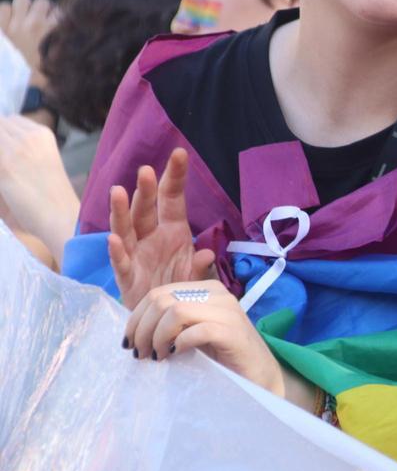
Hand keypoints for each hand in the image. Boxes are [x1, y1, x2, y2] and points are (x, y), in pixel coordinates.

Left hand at [0, 0, 58, 85]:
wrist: (20, 90)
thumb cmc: (44, 79)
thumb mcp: (61, 59)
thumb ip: (62, 40)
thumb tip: (60, 24)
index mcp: (54, 33)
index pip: (60, 10)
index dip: (56, 17)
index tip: (53, 25)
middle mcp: (36, 25)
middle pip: (42, 1)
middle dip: (41, 9)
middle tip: (37, 22)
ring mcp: (16, 25)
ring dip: (23, 8)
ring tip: (21, 19)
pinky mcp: (1, 29)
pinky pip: (4, 7)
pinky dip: (6, 13)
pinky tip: (8, 23)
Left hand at [0, 115, 78, 262]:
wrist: (60, 216)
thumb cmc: (53, 195)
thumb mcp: (43, 161)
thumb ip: (23, 149)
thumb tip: (5, 152)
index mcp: (42, 134)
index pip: (8, 120)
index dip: (1, 133)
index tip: (5, 152)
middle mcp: (29, 136)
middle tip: (4, 164)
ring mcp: (15, 150)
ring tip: (4, 170)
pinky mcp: (4, 167)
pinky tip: (2, 180)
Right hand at [108, 147, 214, 307]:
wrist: (166, 317)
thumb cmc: (181, 286)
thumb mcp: (197, 277)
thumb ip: (201, 267)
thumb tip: (208, 253)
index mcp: (173, 229)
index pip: (173, 198)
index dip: (175, 176)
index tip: (180, 153)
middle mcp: (151, 236)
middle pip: (146, 208)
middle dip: (145, 189)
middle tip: (145, 170)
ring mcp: (136, 254)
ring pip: (126, 228)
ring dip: (121, 211)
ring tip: (118, 192)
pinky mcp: (126, 275)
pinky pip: (120, 261)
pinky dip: (116, 250)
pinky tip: (113, 238)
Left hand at [124, 280, 285, 395]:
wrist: (259, 376)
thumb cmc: (222, 356)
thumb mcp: (192, 332)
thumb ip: (172, 321)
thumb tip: (135, 325)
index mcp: (206, 289)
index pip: (158, 293)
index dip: (136, 318)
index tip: (129, 343)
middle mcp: (218, 294)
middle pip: (163, 300)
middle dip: (142, 329)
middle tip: (141, 354)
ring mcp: (228, 312)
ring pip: (176, 311)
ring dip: (157, 337)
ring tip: (157, 356)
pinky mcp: (234, 333)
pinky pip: (197, 330)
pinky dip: (180, 343)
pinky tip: (177, 355)